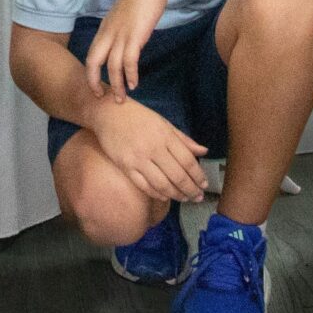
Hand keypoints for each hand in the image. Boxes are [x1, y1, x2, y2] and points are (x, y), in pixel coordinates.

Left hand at [84, 0, 170, 98]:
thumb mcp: (124, 16)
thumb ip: (121, 30)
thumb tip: (125, 43)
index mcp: (104, 29)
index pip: (91, 54)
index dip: (90, 72)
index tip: (95, 85)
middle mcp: (108, 33)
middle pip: (93, 62)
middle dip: (94, 82)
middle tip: (100, 97)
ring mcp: (121, 34)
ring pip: (112, 66)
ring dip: (116, 85)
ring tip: (121, 99)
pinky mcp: (135, 35)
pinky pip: (129, 61)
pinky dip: (130, 75)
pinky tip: (134, 84)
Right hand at [89, 97, 208, 203]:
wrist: (108, 113)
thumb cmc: (138, 116)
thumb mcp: (164, 123)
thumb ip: (184, 139)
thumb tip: (204, 151)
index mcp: (165, 135)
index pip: (187, 161)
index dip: (198, 176)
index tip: (204, 185)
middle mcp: (153, 148)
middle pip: (177, 176)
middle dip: (191, 190)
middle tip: (198, 197)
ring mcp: (138, 159)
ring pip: (162, 184)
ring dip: (176, 195)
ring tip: (185, 199)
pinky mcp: (125, 166)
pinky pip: (144, 186)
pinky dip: (157, 194)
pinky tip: (165, 196)